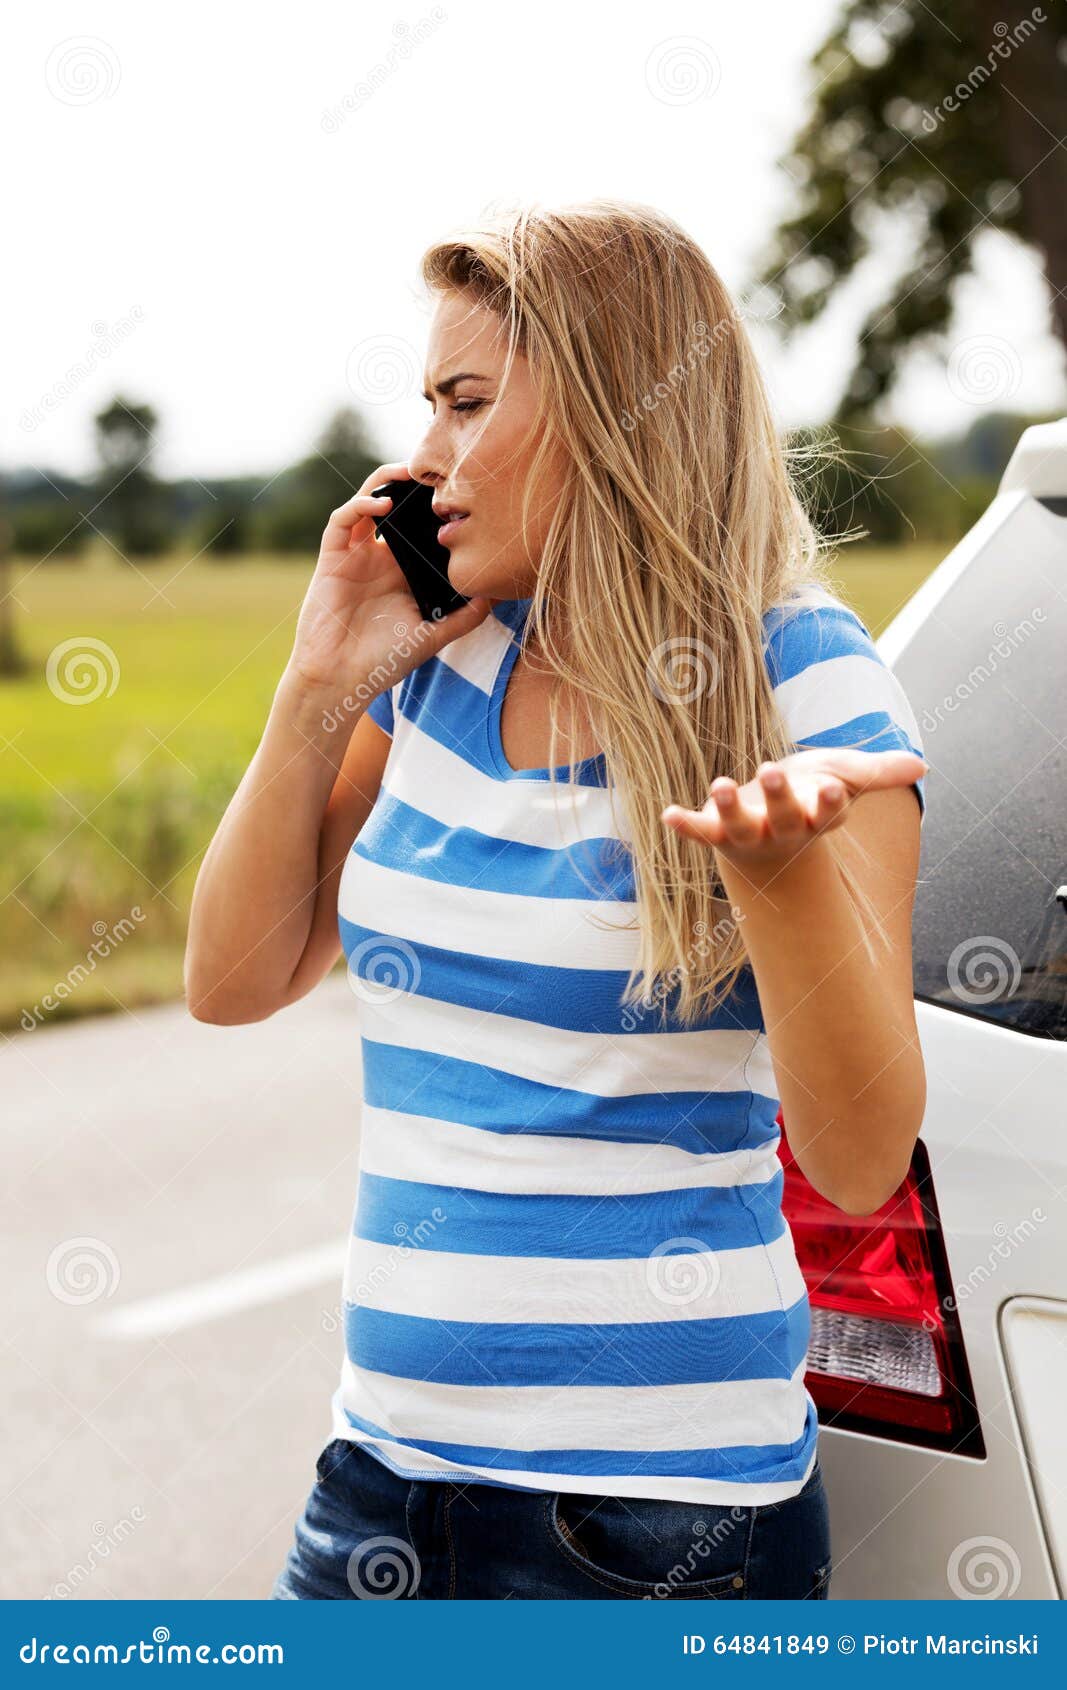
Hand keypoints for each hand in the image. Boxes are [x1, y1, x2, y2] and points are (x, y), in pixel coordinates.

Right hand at [287, 461, 491, 698]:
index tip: (460, 493)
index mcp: (403, 572)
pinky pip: (342, 520)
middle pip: (396, 507)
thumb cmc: (383, 662)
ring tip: (408, 471)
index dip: (435, 508)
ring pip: (367, 502)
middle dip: (412, 485)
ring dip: (385, 482)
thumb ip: (464, 617)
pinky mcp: (332, 559)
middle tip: (437, 471)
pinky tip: (382, 504)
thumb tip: (495, 594)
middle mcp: (379, 558)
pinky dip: (360, 505)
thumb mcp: (432, 636)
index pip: (420, 529)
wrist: (340, 679)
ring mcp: (354, 556)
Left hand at [661, 747, 926, 868]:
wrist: (766, 824)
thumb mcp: (843, 778)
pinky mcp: (714, 832)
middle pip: (782, 819)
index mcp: (814, 818)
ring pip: (737, 827)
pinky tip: (668, 814)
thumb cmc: (809, 796)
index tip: (830, 787)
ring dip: (728, 807)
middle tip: (771, 770)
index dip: (828, 802)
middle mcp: (780, 832)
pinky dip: (684, 825)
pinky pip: (697, 832)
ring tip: (721, 783)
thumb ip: (878, 773)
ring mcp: (745, 835)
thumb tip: (924, 768)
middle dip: (778, 797)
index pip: (827, 813)